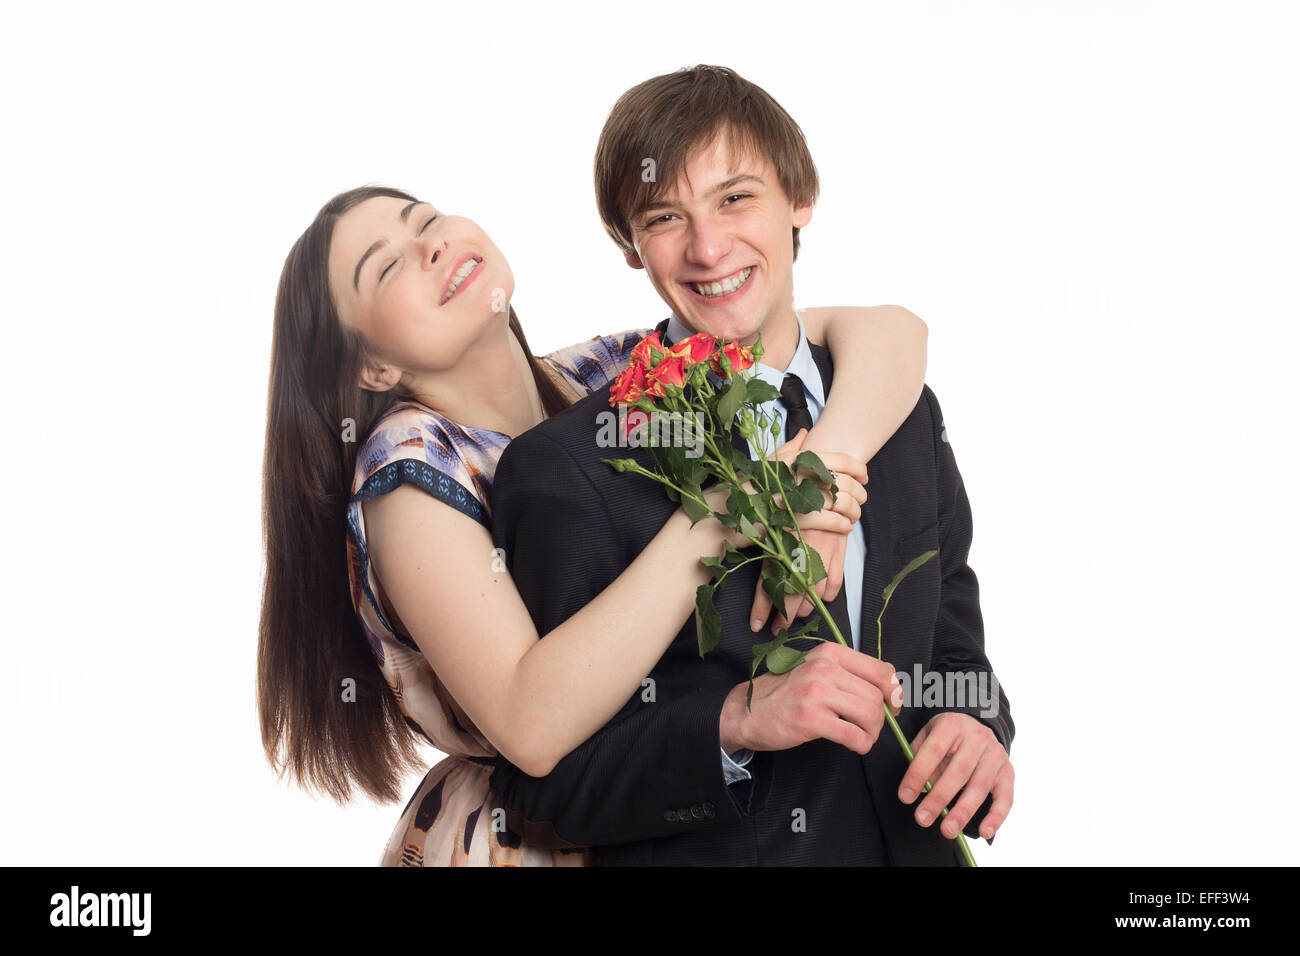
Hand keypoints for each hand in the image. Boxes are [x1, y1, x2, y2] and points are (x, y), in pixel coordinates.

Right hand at [702, 428, 851, 550]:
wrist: (717, 519)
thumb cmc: (741, 491)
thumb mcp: (762, 466)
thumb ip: (786, 450)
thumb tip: (805, 433)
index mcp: (788, 460)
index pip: (833, 457)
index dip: (855, 465)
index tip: (864, 474)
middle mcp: (791, 475)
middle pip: (839, 479)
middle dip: (858, 490)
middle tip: (863, 499)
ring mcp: (789, 497)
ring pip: (835, 500)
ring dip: (852, 510)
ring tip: (854, 516)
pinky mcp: (786, 519)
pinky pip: (824, 520)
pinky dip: (840, 524)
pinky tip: (844, 527)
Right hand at [718, 642, 900, 754]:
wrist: (746, 712)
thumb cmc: (784, 693)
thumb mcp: (815, 669)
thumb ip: (847, 673)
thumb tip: (888, 689)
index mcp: (829, 653)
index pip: (881, 670)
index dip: (893, 692)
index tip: (890, 705)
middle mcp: (824, 668)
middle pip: (877, 696)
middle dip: (881, 718)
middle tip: (871, 728)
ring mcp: (816, 693)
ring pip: (870, 715)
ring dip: (873, 733)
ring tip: (862, 737)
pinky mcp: (811, 719)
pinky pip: (854, 735)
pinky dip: (862, 745)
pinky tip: (854, 745)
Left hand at [747, 451, 867, 631]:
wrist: (827, 466)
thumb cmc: (790, 482)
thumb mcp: (764, 505)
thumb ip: (749, 523)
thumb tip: (719, 536)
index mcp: (777, 538)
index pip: (768, 580)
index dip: (762, 606)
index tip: (757, 625)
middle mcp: (800, 547)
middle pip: (792, 592)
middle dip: (785, 616)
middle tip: (777, 629)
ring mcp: (822, 549)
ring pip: (814, 591)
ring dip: (805, 608)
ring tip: (795, 618)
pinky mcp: (839, 547)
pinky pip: (835, 580)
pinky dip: (829, 594)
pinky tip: (821, 600)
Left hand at [897, 712, 1014, 841]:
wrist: (977, 724)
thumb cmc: (947, 737)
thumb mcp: (928, 736)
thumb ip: (920, 759)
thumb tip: (916, 791)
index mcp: (952, 724)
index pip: (934, 750)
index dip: (918, 774)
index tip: (905, 796)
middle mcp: (977, 737)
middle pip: (958, 771)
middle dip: (939, 798)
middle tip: (922, 819)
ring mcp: (995, 754)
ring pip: (979, 786)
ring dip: (963, 812)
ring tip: (948, 830)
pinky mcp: (1008, 771)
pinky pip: (1005, 797)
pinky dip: (996, 817)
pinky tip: (984, 831)